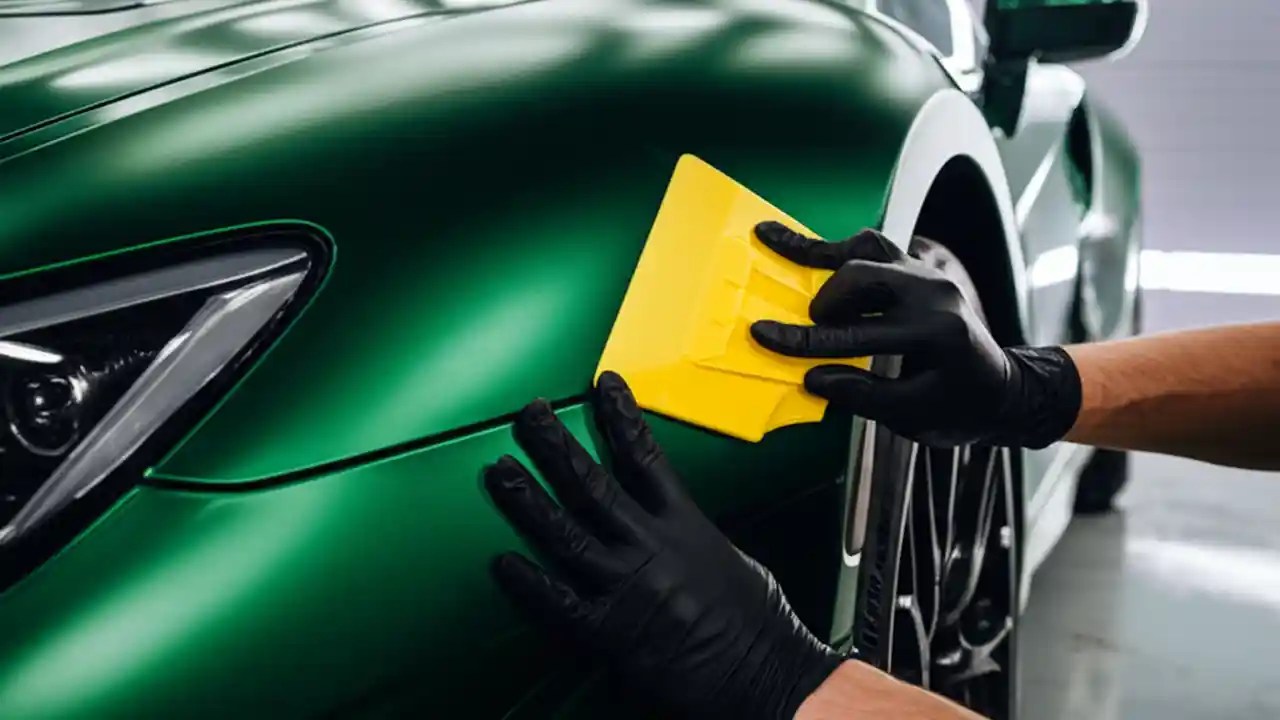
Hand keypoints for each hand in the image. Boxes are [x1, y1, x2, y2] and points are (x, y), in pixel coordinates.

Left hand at [484, 372, 843, 719]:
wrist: (770, 678)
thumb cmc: (762, 629)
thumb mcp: (734, 564)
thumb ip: (690, 543)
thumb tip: (666, 536)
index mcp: (686, 527)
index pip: (647, 458)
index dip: (622, 418)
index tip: (604, 385)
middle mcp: (653, 549)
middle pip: (594, 485)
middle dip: (556, 446)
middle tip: (530, 415)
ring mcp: (629, 589)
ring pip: (567, 534)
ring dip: (529, 500)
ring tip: (502, 473)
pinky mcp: (613, 635)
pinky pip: (560, 604)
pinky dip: (530, 584)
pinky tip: (504, 563)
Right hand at [749, 222, 1080, 448]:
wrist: (1003, 391)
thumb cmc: (960, 409)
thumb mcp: (913, 416)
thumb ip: (863, 396)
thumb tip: (813, 377)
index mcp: (935, 333)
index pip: (855, 335)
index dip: (804, 340)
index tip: (763, 336)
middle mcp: (933, 294)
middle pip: (860, 277)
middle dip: (822, 302)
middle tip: (807, 325)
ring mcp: (929, 275)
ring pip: (865, 249)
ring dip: (820, 255)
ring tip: (772, 241)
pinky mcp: (922, 270)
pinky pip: (876, 247)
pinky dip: (840, 247)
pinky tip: (806, 246)